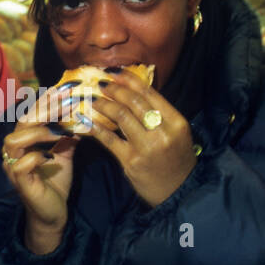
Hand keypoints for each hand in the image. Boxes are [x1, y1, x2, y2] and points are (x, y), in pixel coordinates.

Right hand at [1, 84, 79, 254]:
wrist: (53, 215)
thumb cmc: (55, 183)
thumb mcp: (64, 154)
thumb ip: (67, 135)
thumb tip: (80, 114)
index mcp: (23, 143)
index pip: (30, 116)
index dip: (44, 102)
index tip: (62, 90)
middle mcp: (14, 153)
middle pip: (21, 123)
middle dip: (44, 111)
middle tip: (65, 102)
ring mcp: (14, 168)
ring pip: (15, 141)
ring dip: (38, 132)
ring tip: (59, 130)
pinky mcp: (21, 184)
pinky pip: (21, 165)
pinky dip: (36, 157)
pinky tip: (51, 156)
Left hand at [82, 71, 196, 208]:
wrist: (178, 192)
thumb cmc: (176, 159)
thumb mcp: (176, 133)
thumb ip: (159, 114)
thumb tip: (133, 91)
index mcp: (176, 122)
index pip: (150, 94)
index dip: (130, 80)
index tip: (116, 72)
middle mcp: (163, 132)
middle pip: (134, 102)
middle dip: (114, 89)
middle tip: (102, 84)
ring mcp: (146, 147)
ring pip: (120, 116)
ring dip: (103, 104)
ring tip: (93, 99)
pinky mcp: (131, 161)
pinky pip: (109, 139)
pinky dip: (95, 127)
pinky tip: (87, 120)